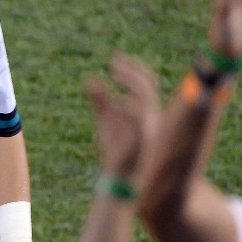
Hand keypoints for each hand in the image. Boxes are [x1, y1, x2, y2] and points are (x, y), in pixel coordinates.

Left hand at [85, 54, 161, 180]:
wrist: (121, 182)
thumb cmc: (116, 153)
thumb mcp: (107, 123)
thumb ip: (102, 102)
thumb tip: (90, 79)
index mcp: (146, 114)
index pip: (145, 84)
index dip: (132, 69)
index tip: (115, 59)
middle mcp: (151, 119)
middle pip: (146, 87)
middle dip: (131, 72)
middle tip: (113, 62)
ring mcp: (149, 129)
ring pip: (145, 99)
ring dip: (130, 83)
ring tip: (112, 73)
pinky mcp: (141, 141)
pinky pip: (137, 118)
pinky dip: (126, 106)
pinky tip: (114, 99)